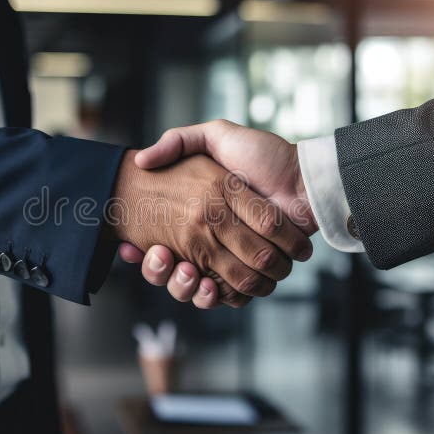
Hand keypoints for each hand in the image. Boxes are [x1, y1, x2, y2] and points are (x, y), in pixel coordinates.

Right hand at [110, 150, 311, 307]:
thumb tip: (141, 159)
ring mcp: (228, 259)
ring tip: (188, 272)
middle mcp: (208, 239)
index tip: (130, 249)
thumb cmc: (264, 155)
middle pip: (171, 270)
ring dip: (183, 287)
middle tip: (161, 256)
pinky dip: (215, 297)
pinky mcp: (250, 273)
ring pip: (194, 290)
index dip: (141, 250)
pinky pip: (226, 297)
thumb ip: (178, 140)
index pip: (157, 239)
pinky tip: (209, 285)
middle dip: (159, 271)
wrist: (304, 180)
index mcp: (197, 214)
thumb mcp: (216, 136)